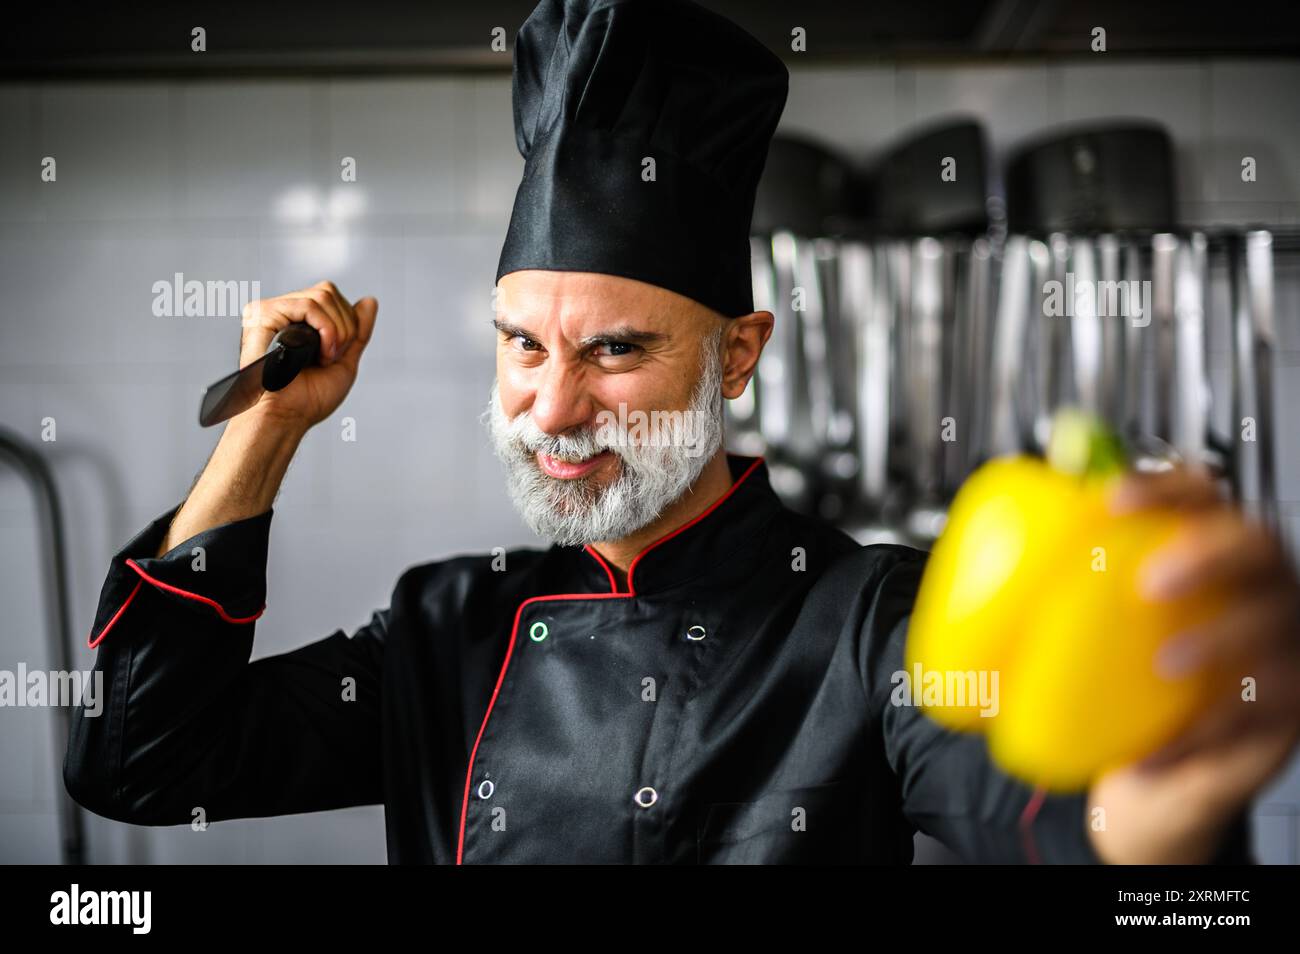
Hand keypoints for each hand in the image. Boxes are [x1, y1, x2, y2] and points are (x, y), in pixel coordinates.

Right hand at [238, 280, 378, 431]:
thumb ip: (357, 330)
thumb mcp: (344, 360)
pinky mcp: (261, 315)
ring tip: (323, 358)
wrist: (288, 417)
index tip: (336, 355)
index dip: (347, 324)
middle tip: (330, 357)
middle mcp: (280, 313)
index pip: (330, 297)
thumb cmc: (308, 399)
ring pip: (322, 296)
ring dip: (336, 332)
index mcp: (295, 321)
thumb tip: (370, 300)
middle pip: (328, 291)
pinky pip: (308, 304)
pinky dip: (325, 329)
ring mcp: (270, 312)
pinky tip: (319, 353)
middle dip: (344, 327)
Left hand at [1085, 465, 1299, 862]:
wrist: (1155, 770)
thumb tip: (966, 561)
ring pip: (1272, 627)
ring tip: (1167, 660)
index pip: (1197, 495)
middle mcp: (1253, 587)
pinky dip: (1203, 729)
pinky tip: (1156, 746)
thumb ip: (1051, 589)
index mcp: (1203, 551)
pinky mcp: (1282, 709)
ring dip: (1219, 640)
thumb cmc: (1123, 681)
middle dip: (1207, 552)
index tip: (1112, 498)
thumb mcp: (1088, 631)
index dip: (1162, 487)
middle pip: (1254, 545)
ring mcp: (1278, 645)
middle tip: (1151, 580)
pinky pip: (1254, 713)